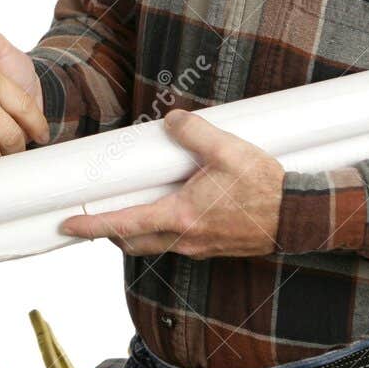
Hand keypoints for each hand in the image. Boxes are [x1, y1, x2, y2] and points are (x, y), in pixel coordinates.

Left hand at [59, 109, 283, 257]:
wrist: (300, 216)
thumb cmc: (266, 188)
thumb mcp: (228, 150)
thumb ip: (195, 132)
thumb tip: (171, 120)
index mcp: (181, 217)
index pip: (124, 225)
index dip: (92, 226)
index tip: (68, 225)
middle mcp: (186, 238)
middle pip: (133, 243)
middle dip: (108, 232)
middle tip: (91, 217)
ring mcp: (199, 247)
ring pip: (154, 245)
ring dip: (135, 232)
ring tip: (126, 208)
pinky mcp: (213, 247)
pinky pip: (175, 242)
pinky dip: (160, 230)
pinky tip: (168, 208)